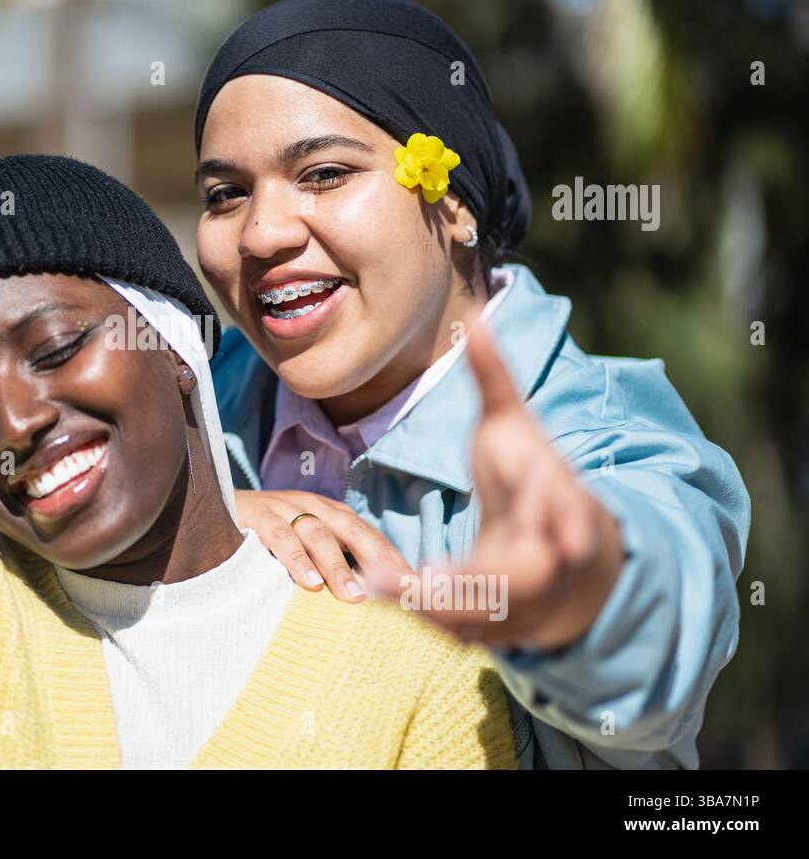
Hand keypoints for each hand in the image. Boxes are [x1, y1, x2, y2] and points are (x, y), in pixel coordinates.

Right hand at [236, 489, 410, 602]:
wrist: (212, 510)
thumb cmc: (265, 540)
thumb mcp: (303, 548)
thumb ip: (331, 564)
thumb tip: (368, 601)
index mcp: (330, 514)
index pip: (370, 536)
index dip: (393, 560)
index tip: (416, 589)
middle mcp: (312, 506)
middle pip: (353, 531)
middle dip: (378, 561)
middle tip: (399, 591)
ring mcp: (284, 508)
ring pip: (319, 535)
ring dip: (338, 567)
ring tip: (354, 596)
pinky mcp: (256, 516)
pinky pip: (280, 537)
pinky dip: (296, 559)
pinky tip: (309, 584)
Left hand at [398, 313, 623, 650]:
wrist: (565, 557)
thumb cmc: (533, 480)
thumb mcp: (517, 427)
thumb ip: (494, 378)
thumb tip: (472, 316)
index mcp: (560, 504)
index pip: (565, 510)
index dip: (565, 521)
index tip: (562, 538)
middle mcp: (544, 556)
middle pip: (526, 575)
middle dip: (484, 580)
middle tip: (433, 582)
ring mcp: (519, 595)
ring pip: (481, 610)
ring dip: (436, 605)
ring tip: (381, 586)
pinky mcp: (489, 619)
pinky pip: (454, 624)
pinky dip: (418, 612)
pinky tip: (375, 593)